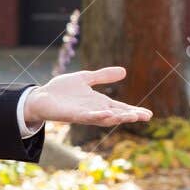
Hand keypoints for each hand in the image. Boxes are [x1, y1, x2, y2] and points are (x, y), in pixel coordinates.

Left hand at [22, 67, 152, 130]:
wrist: (40, 97)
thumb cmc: (61, 90)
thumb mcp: (85, 78)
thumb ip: (103, 76)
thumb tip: (124, 71)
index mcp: (99, 102)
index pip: (120, 107)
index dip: (133, 111)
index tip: (148, 114)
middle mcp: (94, 110)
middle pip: (116, 114)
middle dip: (130, 115)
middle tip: (144, 116)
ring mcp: (84, 114)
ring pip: (104, 118)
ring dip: (118, 117)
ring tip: (131, 116)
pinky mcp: (72, 115)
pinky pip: (87, 117)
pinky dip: (97, 115)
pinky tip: (107, 114)